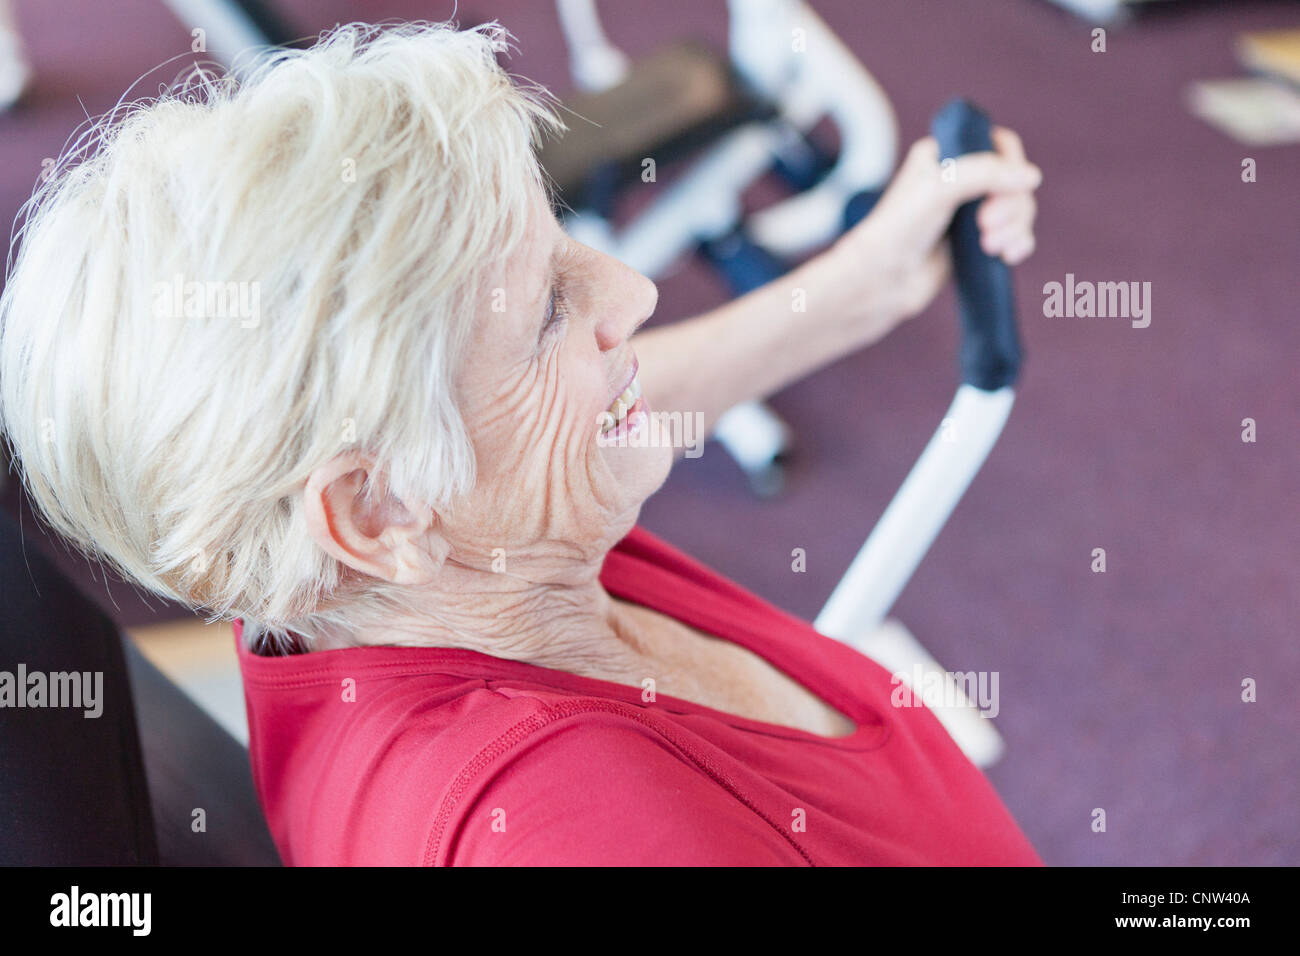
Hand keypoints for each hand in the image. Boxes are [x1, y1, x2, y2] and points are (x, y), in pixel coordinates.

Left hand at [826, 127, 1040, 334]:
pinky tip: (1009, 256)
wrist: (882, 280)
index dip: (1009, 167)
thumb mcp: (941, 188)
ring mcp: (969, 212)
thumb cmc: (900, 229)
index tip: (999, 192)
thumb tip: (1033, 176)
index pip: (999, 146)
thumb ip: (986, 173)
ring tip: (992, 247)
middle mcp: (959, 180)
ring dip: (1016, 226)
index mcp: (945, 154)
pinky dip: (1019, 243)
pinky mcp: (976, 242)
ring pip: (1019, 209)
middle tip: (986, 227)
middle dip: (1011, 204)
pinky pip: (1016, 235)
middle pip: (1015, 180)